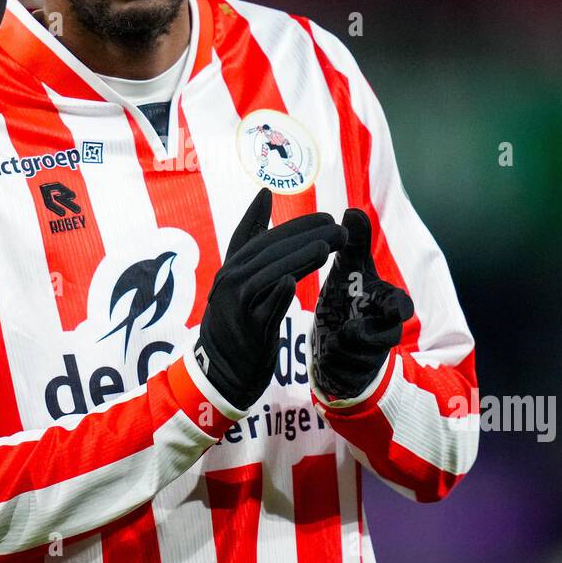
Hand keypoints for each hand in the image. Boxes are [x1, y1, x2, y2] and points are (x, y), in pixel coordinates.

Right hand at [195, 188, 346, 411]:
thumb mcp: (239, 275)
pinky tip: (293, 281)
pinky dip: (277, 294)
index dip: (293, 225)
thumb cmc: (237, 317)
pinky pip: (265, 309)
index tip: (325, 216)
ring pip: (270, 275)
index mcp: (231, 267)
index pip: (261, 237)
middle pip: (269, 252)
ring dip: (298, 259)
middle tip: (338, 230)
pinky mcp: (249, 331)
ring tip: (328, 248)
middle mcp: (230, 282)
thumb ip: (250, 237)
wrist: (223, 369)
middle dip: (305, 237)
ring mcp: (237, 306)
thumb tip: (265, 193)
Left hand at [312, 208, 412, 401]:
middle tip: (346, 329)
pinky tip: (325, 354)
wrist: (338, 342)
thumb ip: (353, 244)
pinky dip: (331, 362)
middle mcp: (384, 332)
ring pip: (359, 356)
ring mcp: (371, 357)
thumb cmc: (348, 300)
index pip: (401, 306)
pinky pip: (344, 372)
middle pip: (384, 337)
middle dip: (363, 334)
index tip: (389, 306)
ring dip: (340, 347)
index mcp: (386, 305)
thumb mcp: (350, 271)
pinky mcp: (356, 376)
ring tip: (330, 338)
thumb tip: (352, 210)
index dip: (396, 306)